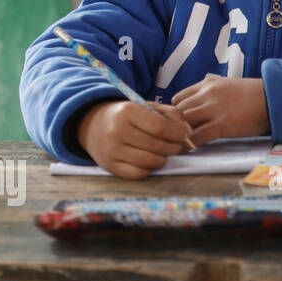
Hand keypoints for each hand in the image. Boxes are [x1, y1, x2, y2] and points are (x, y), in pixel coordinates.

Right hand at [75, 100, 193, 179]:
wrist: (92, 125)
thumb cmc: (126, 116)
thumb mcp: (146, 107)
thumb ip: (172, 115)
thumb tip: (188, 133)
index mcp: (127, 111)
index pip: (161, 128)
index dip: (178, 134)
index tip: (183, 135)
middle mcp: (117, 131)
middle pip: (159, 146)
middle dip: (174, 147)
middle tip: (174, 144)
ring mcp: (112, 150)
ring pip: (151, 162)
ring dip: (162, 159)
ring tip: (161, 152)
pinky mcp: (110, 165)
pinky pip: (139, 174)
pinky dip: (148, 169)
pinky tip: (146, 160)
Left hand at [173, 75, 269, 144]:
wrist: (275, 98)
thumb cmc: (253, 94)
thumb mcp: (227, 85)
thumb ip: (209, 91)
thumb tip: (196, 99)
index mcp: (206, 85)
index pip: (178, 98)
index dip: (174, 112)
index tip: (176, 122)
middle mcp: (206, 95)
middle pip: (177, 111)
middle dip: (173, 124)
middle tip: (173, 136)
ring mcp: (214, 109)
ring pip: (184, 121)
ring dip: (179, 133)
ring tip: (177, 143)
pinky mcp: (223, 124)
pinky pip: (198, 135)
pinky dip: (189, 143)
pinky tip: (187, 148)